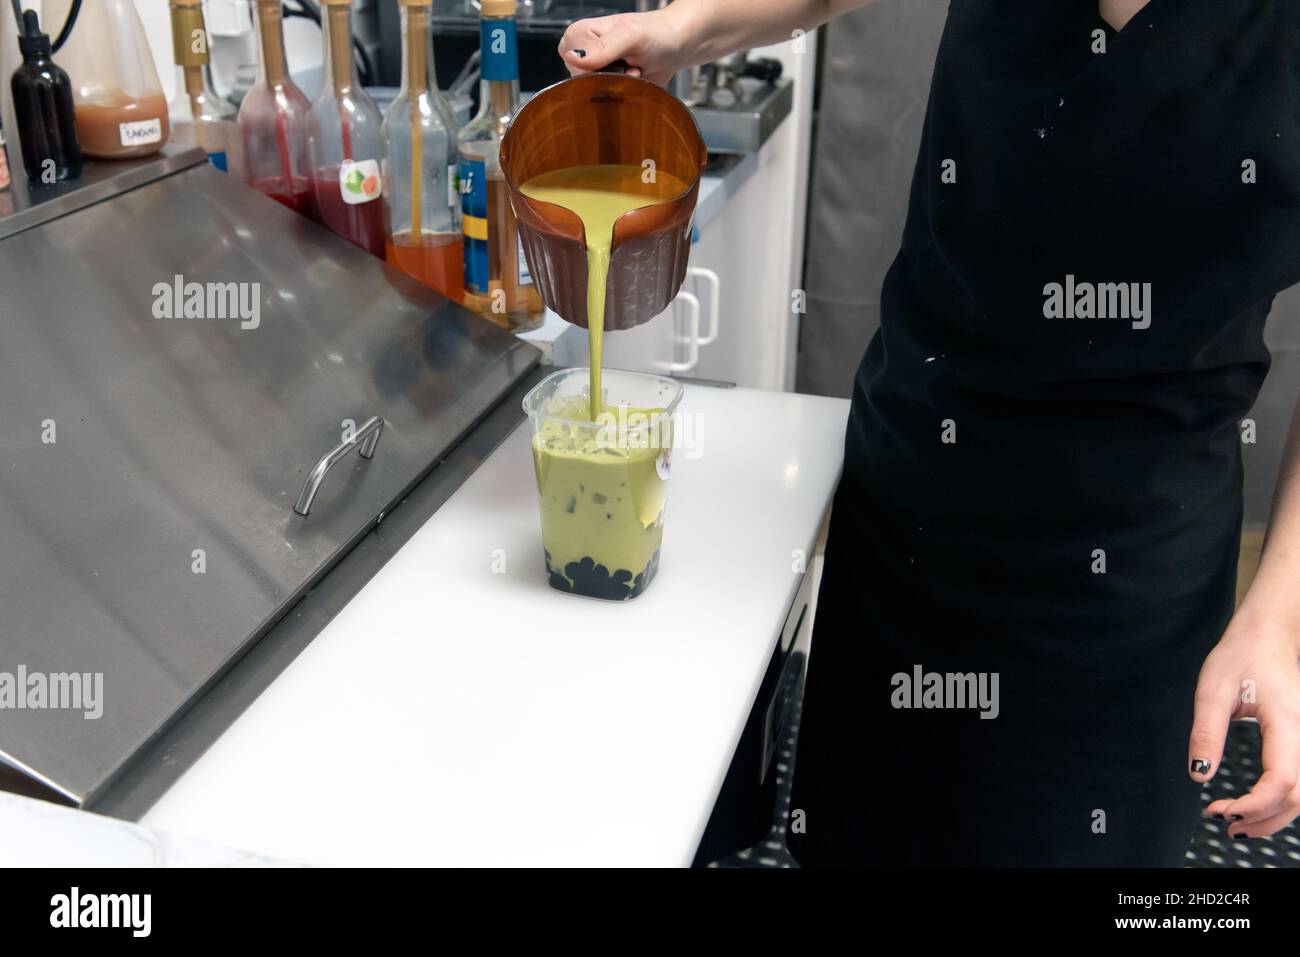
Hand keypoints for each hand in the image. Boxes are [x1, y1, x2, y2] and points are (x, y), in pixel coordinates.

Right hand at [557, 11, 689, 86]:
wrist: (676, 46)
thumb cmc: (657, 33)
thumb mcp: (631, 34)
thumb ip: (603, 47)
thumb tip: (574, 58)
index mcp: (577, 34)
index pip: (576, 68)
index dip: (601, 69)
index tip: (621, 58)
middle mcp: (580, 53)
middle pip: (584, 84)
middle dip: (611, 80)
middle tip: (630, 66)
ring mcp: (592, 71)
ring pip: (595, 95)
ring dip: (619, 87)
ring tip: (633, 71)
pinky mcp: (604, 85)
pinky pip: (606, 101)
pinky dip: (623, 95)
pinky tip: (632, 80)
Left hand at [1190, 612, 1299, 837]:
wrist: (1266, 636)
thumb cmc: (1239, 656)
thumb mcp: (1212, 690)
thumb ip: (1206, 733)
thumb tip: (1199, 774)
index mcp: (1286, 721)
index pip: (1281, 779)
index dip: (1253, 804)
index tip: (1219, 809)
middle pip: (1298, 796)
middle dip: (1263, 818)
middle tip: (1223, 821)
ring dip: (1273, 815)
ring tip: (1234, 822)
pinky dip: (1280, 801)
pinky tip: (1253, 806)